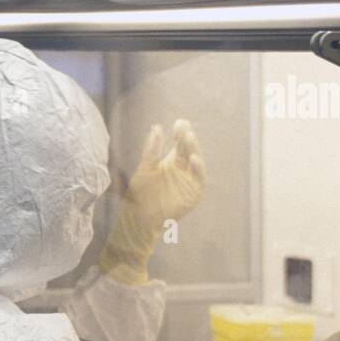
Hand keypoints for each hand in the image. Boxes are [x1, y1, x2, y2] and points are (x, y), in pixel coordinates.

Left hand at [97, 120, 205, 284]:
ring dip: (194, 150)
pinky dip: (198, 169)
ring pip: (196, 161)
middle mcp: (182, 168)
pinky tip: (193, 159)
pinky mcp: (194, 192)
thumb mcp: (144, 168)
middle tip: (184, 128)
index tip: (178, 122)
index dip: (180, 133)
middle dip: (187, 139)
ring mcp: (189, 180)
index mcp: (171, 161)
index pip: (179, 143)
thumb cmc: (140, 193)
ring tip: (189, 138)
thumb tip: (156, 127)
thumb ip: (151, 150)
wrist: (140, 217)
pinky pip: (199, 179)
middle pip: (189, 150)